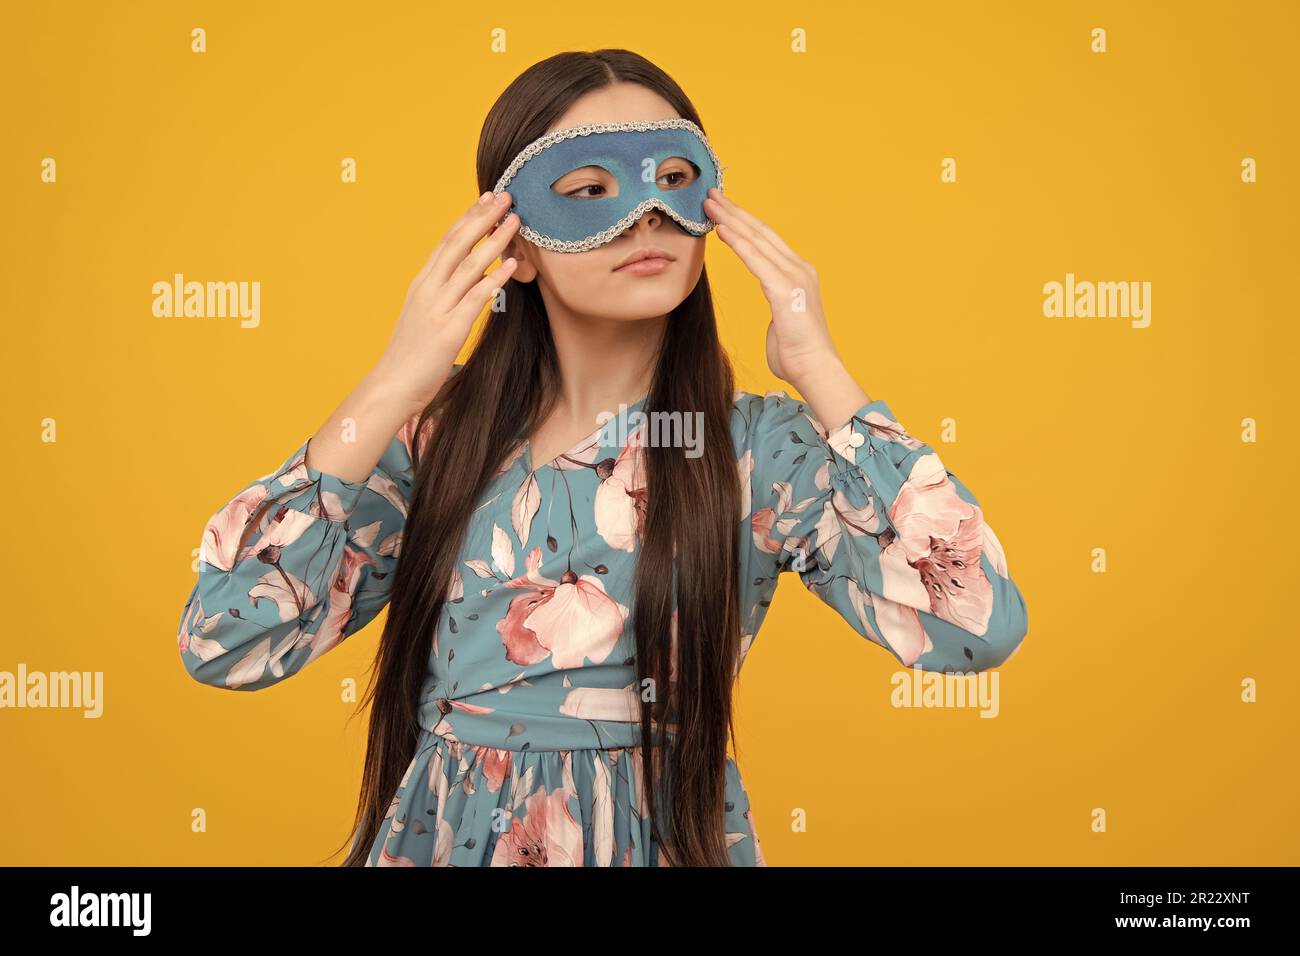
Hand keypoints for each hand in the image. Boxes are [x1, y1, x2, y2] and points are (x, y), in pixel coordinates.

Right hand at [371, 190, 519, 409]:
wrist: (392, 386)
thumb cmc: (413, 355)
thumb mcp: (427, 315)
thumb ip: (447, 293)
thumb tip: (475, 275)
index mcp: (422, 284)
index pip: (447, 241)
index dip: (468, 217)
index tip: (487, 198)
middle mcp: (428, 290)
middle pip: (457, 245)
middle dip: (482, 218)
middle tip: (506, 196)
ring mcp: (436, 309)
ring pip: (468, 266)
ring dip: (494, 241)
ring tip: (515, 222)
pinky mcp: (448, 331)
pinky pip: (474, 299)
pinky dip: (493, 279)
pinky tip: (511, 265)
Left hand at [703, 187, 841, 389]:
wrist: (815, 369)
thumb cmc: (798, 354)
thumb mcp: (785, 324)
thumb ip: (779, 311)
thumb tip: (775, 319)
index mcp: (798, 275)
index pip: (768, 241)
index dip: (745, 222)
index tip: (725, 208)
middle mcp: (798, 269)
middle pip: (761, 232)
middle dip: (735, 211)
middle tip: (712, 194)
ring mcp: (793, 277)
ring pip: (757, 240)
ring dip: (731, 219)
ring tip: (710, 204)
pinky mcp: (784, 289)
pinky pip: (756, 260)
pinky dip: (738, 243)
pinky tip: (722, 229)